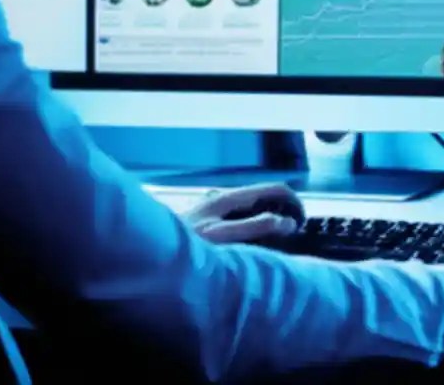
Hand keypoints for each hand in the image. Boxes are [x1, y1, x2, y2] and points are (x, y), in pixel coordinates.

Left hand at [183, 183, 302, 243]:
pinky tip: (247, 246)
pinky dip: (251, 227)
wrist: (140, 254)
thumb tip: (287, 223)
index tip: (303, 223)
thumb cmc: (178, 246)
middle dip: (283, 211)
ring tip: (275, 242)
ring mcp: (211, 209)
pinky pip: (237, 219)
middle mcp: (220, 198)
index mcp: (227, 197)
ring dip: (267, 219)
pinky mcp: (204, 222)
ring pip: (251, 208)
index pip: (274, 188)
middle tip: (293, 234)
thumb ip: (256, 228)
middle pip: (264, 196)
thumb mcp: (222, 237)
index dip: (294, 203)